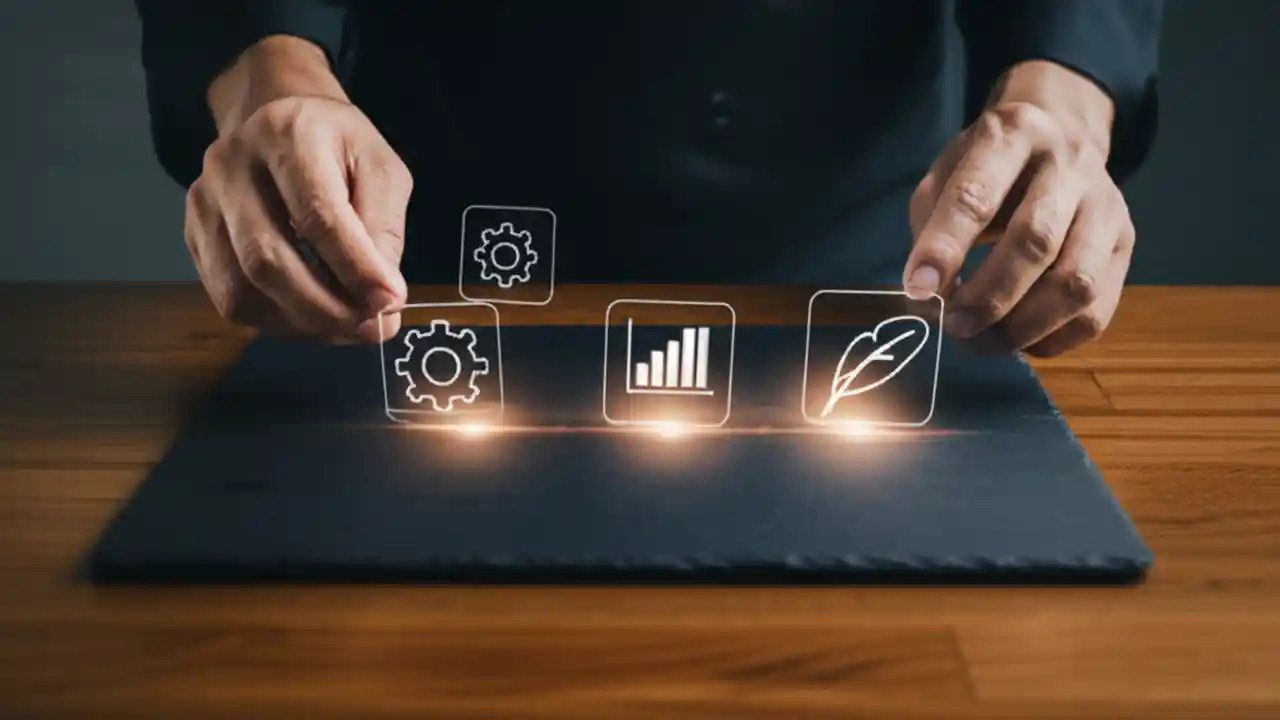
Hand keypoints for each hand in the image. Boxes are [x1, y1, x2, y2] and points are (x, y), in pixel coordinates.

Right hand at [185, 37, 410, 343]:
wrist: (281, 122)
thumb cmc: (339, 148)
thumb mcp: (381, 170)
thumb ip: (383, 229)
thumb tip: (382, 298)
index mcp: (286, 135)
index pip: (317, 214)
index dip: (355, 269)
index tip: (391, 303)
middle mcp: (230, 165)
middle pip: (267, 259)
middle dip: (327, 309)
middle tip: (373, 329)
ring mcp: (203, 202)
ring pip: (242, 290)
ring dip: (303, 325)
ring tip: (349, 328)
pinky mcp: (194, 236)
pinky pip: (230, 300)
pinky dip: (278, 322)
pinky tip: (315, 319)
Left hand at [904, 61, 1135, 356]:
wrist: (1062, 134)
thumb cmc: (988, 165)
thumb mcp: (946, 172)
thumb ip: (931, 227)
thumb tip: (932, 293)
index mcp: (1013, 134)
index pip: (977, 196)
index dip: (945, 248)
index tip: (919, 289)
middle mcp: (1069, 165)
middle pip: (1036, 241)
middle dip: (989, 297)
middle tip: (955, 326)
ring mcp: (1106, 205)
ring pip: (1076, 283)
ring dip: (1023, 327)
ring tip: (983, 340)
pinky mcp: (1124, 243)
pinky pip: (1097, 310)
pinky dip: (1054, 338)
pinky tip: (1021, 338)